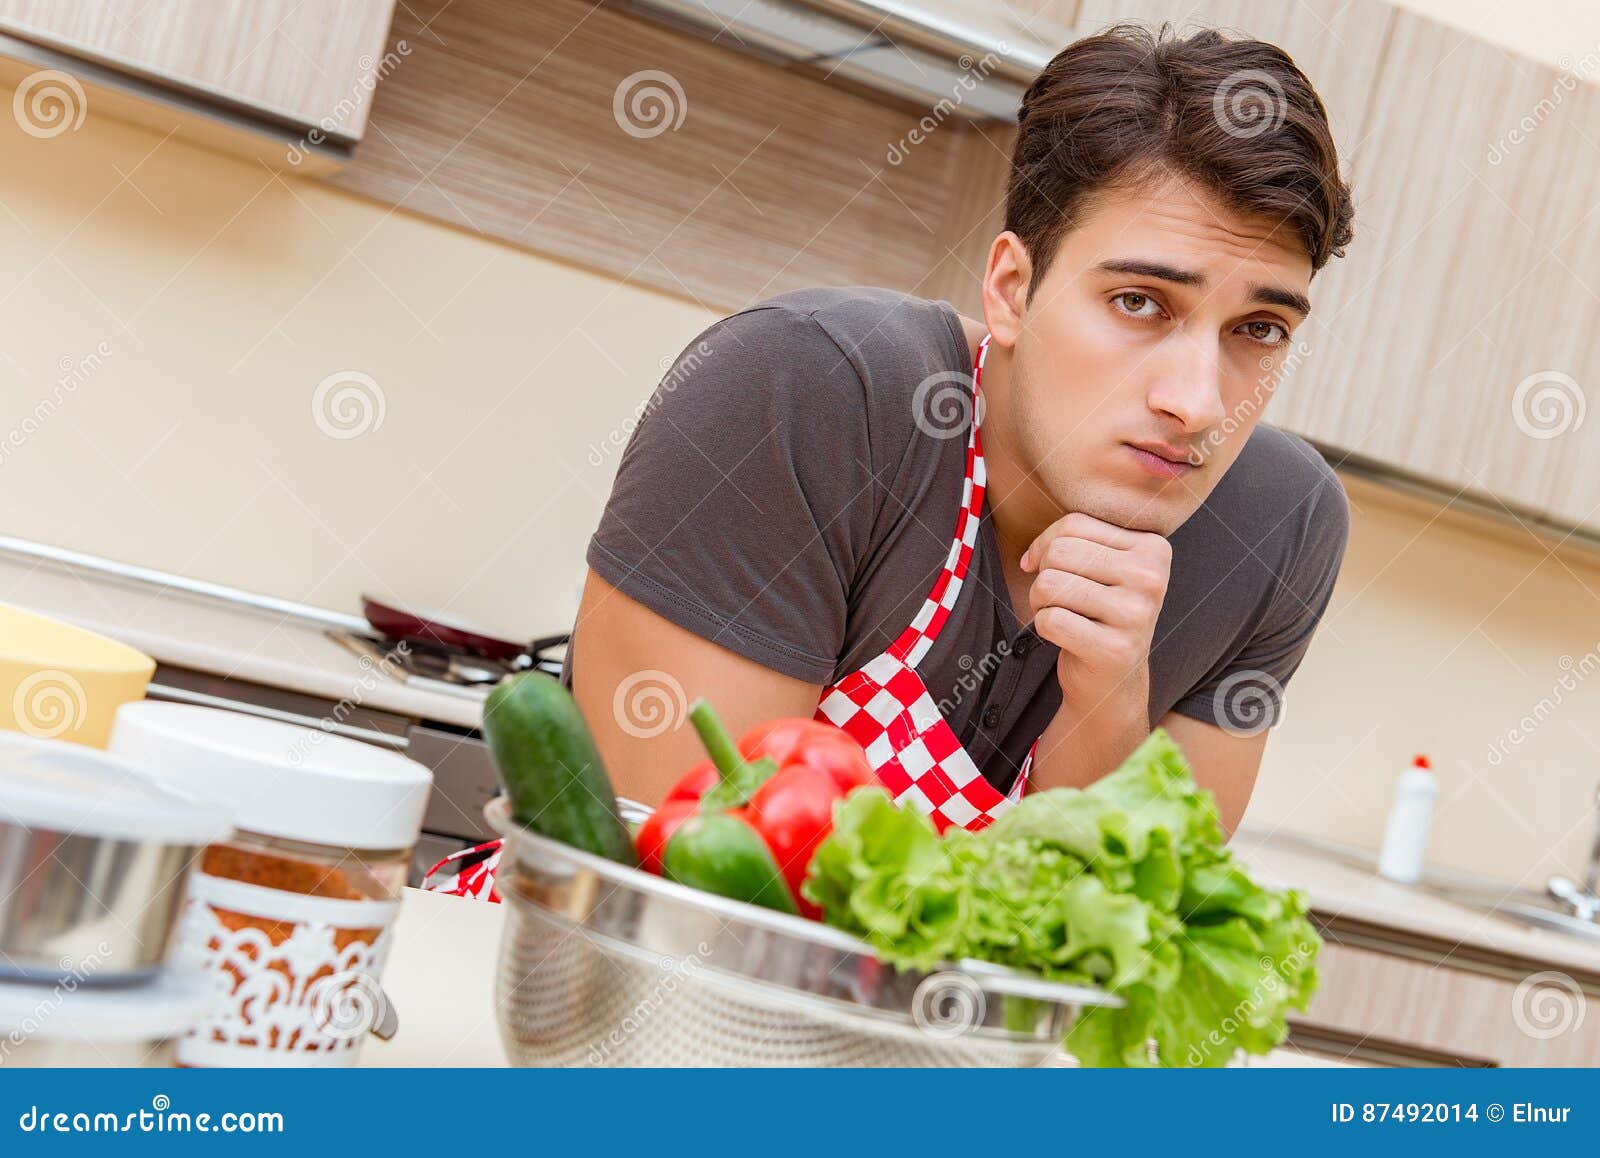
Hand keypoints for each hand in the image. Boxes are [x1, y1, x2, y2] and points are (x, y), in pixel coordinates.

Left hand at [1020, 511, 1169, 730]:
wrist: (1113, 681)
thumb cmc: (1099, 615)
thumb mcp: (1099, 567)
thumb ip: (1070, 542)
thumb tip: (1030, 558)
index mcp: (1154, 549)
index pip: (1076, 523)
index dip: (1046, 544)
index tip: (1051, 568)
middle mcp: (1152, 579)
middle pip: (1060, 552)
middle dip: (1043, 575)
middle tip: (1060, 599)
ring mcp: (1137, 615)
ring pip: (1050, 584)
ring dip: (1041, 603)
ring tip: (1063, 617)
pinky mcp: (1115, 649)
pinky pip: (1050, 620)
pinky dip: (1043, 628)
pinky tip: (1066, 638)